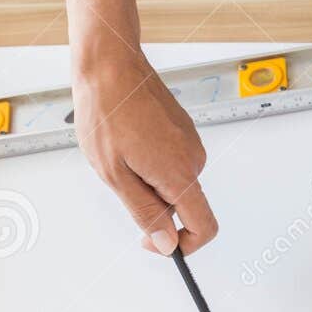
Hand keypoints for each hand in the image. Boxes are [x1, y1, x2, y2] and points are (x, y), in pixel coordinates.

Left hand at [72, 46, 215, 255]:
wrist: (111, 66)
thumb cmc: (107, 112)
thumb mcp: (115, 174)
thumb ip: (145, 212)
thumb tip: (167, 244)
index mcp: (179, 174)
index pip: (205, 226)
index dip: (185, 245)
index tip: (158, 243)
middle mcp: (194, 159)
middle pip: (184, 204)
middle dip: (153, 202)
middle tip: (120, 176)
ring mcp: (191, 143)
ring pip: (174, 182)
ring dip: (148, 179)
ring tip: (121, 151)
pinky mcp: (184, 130)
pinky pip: (172, 161)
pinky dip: (150, 161)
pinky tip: (129, 138)